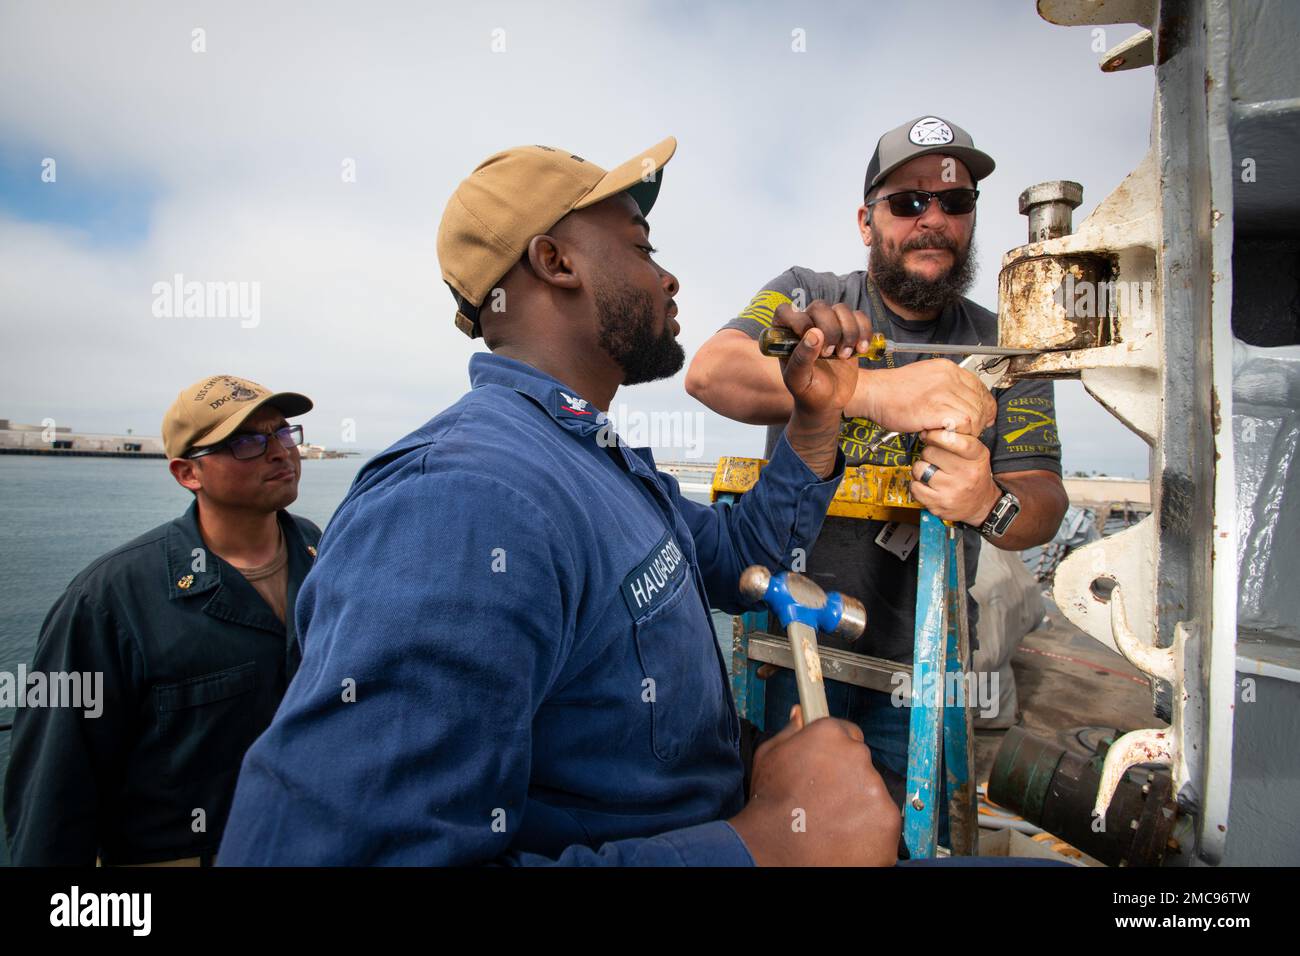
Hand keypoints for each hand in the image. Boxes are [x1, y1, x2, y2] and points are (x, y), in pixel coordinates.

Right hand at [728, 705, 900, 866]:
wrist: (776, 852)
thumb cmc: (768, 808)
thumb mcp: (769, 757)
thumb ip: (790, 731)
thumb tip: (801, 713)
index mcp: (830, 735)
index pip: (848, 734)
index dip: (838, 754)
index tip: (830, 770)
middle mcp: (857, 755)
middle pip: (862, 766)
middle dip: (848, 781)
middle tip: (825, 802)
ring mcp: (875, 789)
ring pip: (873, 795)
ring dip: (859, 807)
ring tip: (831, 824)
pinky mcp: (888, 821)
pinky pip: (883, 824)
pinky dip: (869, 833)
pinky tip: (844, 839)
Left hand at [773, 300, 871, 423]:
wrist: (829, 401)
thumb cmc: (808, 392)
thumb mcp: (798, 381)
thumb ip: (801, 358)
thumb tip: (814, 333)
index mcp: (785, 334)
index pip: (785, 311)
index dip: (799, 321)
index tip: (810, 341)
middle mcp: (806, 324)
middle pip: (819, 307)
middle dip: (829, 330)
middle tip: (828, 354)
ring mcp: (828, 325)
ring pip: (842, 309)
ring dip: (848, 332)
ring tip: (844, 355)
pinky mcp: (848, 329)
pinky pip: (860, 317)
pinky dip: (864, 331)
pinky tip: (860, 350)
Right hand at [857, 359, 996, 436]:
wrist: (874, 392)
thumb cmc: (894, 390)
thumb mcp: (926, 378)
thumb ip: (947, 388)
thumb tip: (964, 402)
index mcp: (948, 369)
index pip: (980, 387)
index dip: (985, 405)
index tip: (983, 416)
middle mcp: (949, 377)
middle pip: (980, 402)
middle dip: (979, 420)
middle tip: (968, 430)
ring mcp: (943, 392)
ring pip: (974, 415)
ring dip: (967, 429)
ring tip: (952, 433)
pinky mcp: (936, 409)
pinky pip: (963, 423)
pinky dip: (958, 433)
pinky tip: (945, 434)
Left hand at [908, 428, 1001, 524]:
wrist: (981, 505)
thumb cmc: (974, 475)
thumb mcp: (976, 453)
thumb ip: (957, 438)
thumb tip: (929, 429)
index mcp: (977, 457)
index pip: (953, 440)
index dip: (936, 435)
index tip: (929, 434)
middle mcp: (967, 474)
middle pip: (931, 452)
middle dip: (928, 452)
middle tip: (935, 458)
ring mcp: (952, 490)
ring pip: (920, 469)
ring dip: (921, 468)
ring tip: (932, 472)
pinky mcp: (939, 504)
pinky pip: (915, 487)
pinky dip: (917, 484)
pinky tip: (928, 485)